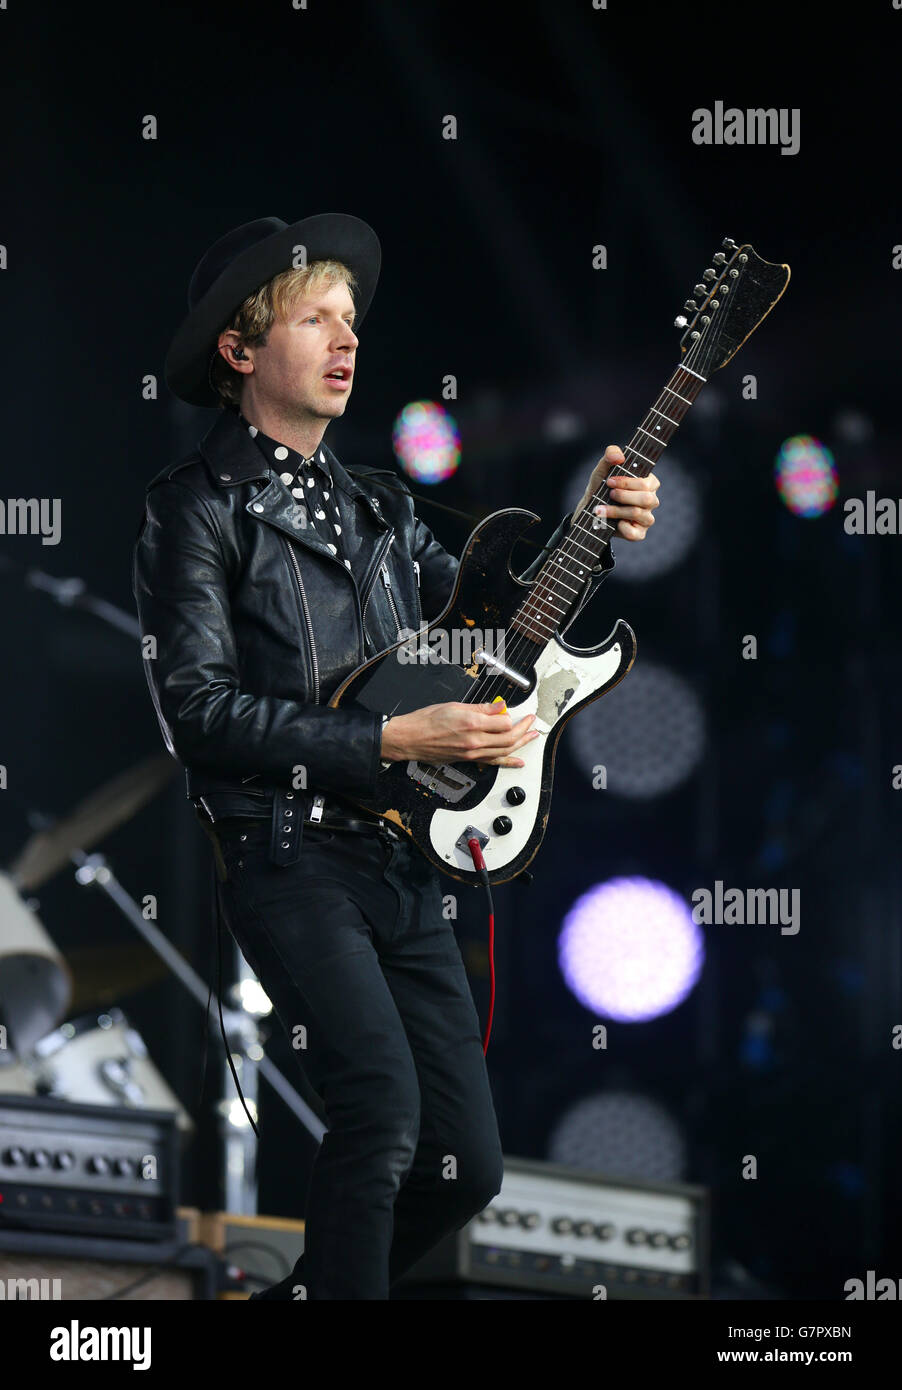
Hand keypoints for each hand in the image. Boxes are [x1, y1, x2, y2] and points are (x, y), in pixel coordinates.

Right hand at [382, 700, 538, 767]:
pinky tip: (518, 760)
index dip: (512, 716)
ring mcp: (472, 753)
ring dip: (521, 744)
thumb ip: (481, 708)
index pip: (503, 722)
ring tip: (532, 736)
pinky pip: (493, 762)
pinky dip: (509, 761)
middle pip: (509, 738)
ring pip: (505, 751)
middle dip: (524, 729)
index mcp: (471, 724)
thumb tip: (499, 706)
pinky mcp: (469, 760)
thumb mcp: (454, 706)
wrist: (410, 739)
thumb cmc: (426, 721)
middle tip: (531, 722)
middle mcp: (474, 741)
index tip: (513, 711)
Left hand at [574, 443, 659, 539]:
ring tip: (600, 509)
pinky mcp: (639, 534)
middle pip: (646, 498)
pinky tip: (612, 523)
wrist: (590, 510)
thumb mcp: (603, 468)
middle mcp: (651, 501)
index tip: (609, 481)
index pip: (647, 483)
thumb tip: (618, 456)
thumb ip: (611, 454)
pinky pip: (634, 533)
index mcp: (649, 483)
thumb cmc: (601, 487)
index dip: (627, 482)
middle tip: (609, 494)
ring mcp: (647, 518)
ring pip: (638, 514)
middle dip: (623, 496)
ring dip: (616, 511)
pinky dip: (621, 528)